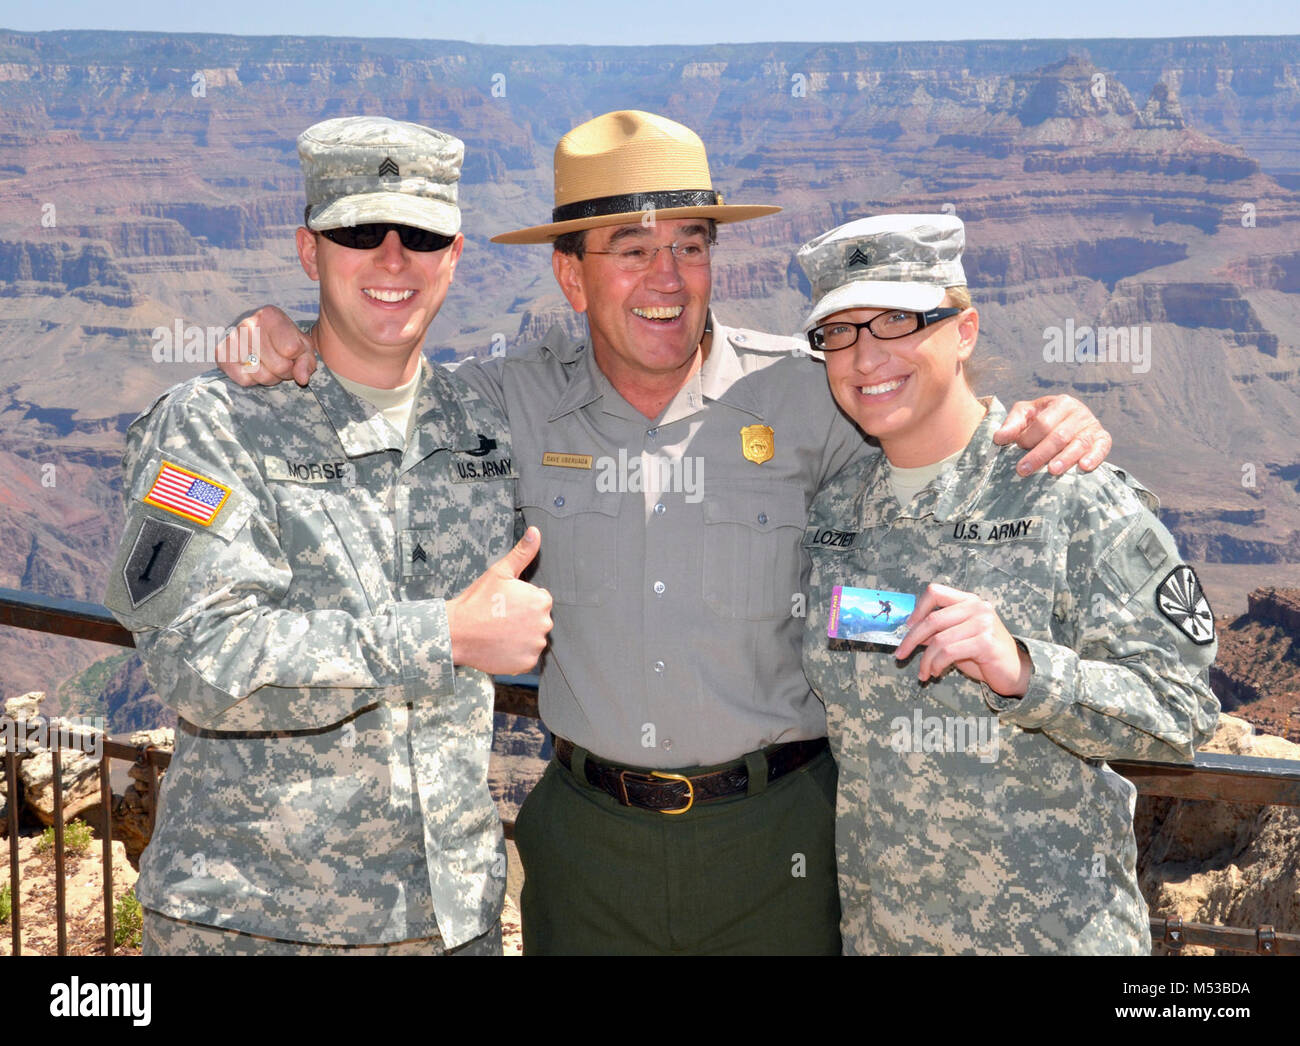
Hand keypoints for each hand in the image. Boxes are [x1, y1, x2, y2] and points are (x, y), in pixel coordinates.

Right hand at [217, 306, 317, 386]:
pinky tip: (254, 367)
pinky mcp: (221, 354)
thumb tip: (302, 378)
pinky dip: (253, 380)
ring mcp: (232, 338)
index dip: (296, 360)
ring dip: (270, 377)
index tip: (293, 356)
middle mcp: (248, 324)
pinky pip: (244, 380)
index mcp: (270, 315)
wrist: (259, 337)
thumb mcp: (303, 347)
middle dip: (285, 372)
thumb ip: (306, 362)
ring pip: (261, 375)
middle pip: (278, 366)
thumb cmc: (285, 341)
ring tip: (268, 365)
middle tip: (282, 364)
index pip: (291, 349)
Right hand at [446, 527, 553, 674]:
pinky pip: (526, 658)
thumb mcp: (499, 572)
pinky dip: (515, 654)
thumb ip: (522, 552)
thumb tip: (536, 531)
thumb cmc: (477, 601)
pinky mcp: (526, 664)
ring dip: (520, 637)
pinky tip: (500, 646)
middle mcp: (544, 624)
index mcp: (541, 601)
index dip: (521, 601)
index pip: (539, 601)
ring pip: (532, 639)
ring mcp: (535, 646)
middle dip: (523, 619)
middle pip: (538, 620)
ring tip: (498, 632)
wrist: (457, 633)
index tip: (504, 605)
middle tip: (499, 619)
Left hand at [894, 583, 1030, 696]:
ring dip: (926, 660)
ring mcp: (983, 623)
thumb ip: (940, 631)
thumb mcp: (959, 636)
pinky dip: (937, 664)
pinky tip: (936, 672)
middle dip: (911, 639)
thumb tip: (910, 634)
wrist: (1014, 671)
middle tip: (900, 654)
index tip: (907, 627)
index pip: (935, 592)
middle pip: (932, 619)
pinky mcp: (985, 642)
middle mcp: (977, 607)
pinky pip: (949, 652)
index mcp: (969, 600)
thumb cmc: (984, 653)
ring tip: (924, 672)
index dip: (917, 609)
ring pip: (939, 640)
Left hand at [994, 394, 1110, 475]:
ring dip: (1065, 458)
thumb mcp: (1026, 414)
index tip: (1017, 448)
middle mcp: (1079, 412)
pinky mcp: (1103, 439)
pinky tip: (1084, 467)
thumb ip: (1012, 424)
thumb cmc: (1042, 417)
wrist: (1069, 420)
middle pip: (1059, 436)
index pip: (1043, 423)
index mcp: (1061, 403)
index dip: (1029, 437)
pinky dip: (1094, 457)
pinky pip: (1102, 448)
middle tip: (1023, 470)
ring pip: (1078, 444)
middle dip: (1040, 454)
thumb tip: (999, 438)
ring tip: (1052, 471)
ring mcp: (1092, 426)